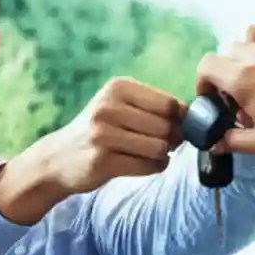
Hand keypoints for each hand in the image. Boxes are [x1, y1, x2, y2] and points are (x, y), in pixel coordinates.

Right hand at [0, 78, 183, 223]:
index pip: (170, 104)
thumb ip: (154, 107)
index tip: (175, 128)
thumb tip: (196, 117)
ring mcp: (104, 134)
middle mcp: (109, 107)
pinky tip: (140, 164)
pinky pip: (149, 166)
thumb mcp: (120, 106)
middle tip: (162, 144)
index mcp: (118, 87)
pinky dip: (154, 167)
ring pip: (161, 148)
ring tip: (149, 154)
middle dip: (172, 139)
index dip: (181, 119)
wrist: (58, 158)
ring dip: (163, 155)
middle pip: (167, 127)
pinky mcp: (103, 161)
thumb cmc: (100, 130)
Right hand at [196, 26, 254, 161]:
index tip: (212, 98)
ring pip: (254, 37)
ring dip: (250, 53)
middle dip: (226, 71)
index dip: (203, 82)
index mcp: (244, 80)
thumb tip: (216, 144)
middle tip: (238, 97)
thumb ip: (233, 141)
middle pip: (228, 51)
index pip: (207, 65)